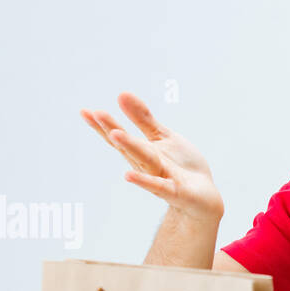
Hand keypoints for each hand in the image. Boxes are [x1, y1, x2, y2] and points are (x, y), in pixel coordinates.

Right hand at [81, 92, 224, 223]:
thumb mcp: (162, 137)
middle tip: (97, 114)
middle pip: (128, 146)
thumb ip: (143, 118)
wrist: (204, 196)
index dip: (102, 125)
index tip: (85, 111)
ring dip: (129, 147)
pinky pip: (160, 187)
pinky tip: (128, 176)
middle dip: (113, 130)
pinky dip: (145, 182)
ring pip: (143, 161)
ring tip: (115, 134)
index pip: (119, 137)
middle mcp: (146, 164)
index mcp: (142, 150)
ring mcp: (160, 178)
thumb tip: (121, 94)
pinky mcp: (175, 192)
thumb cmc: (181, 165)